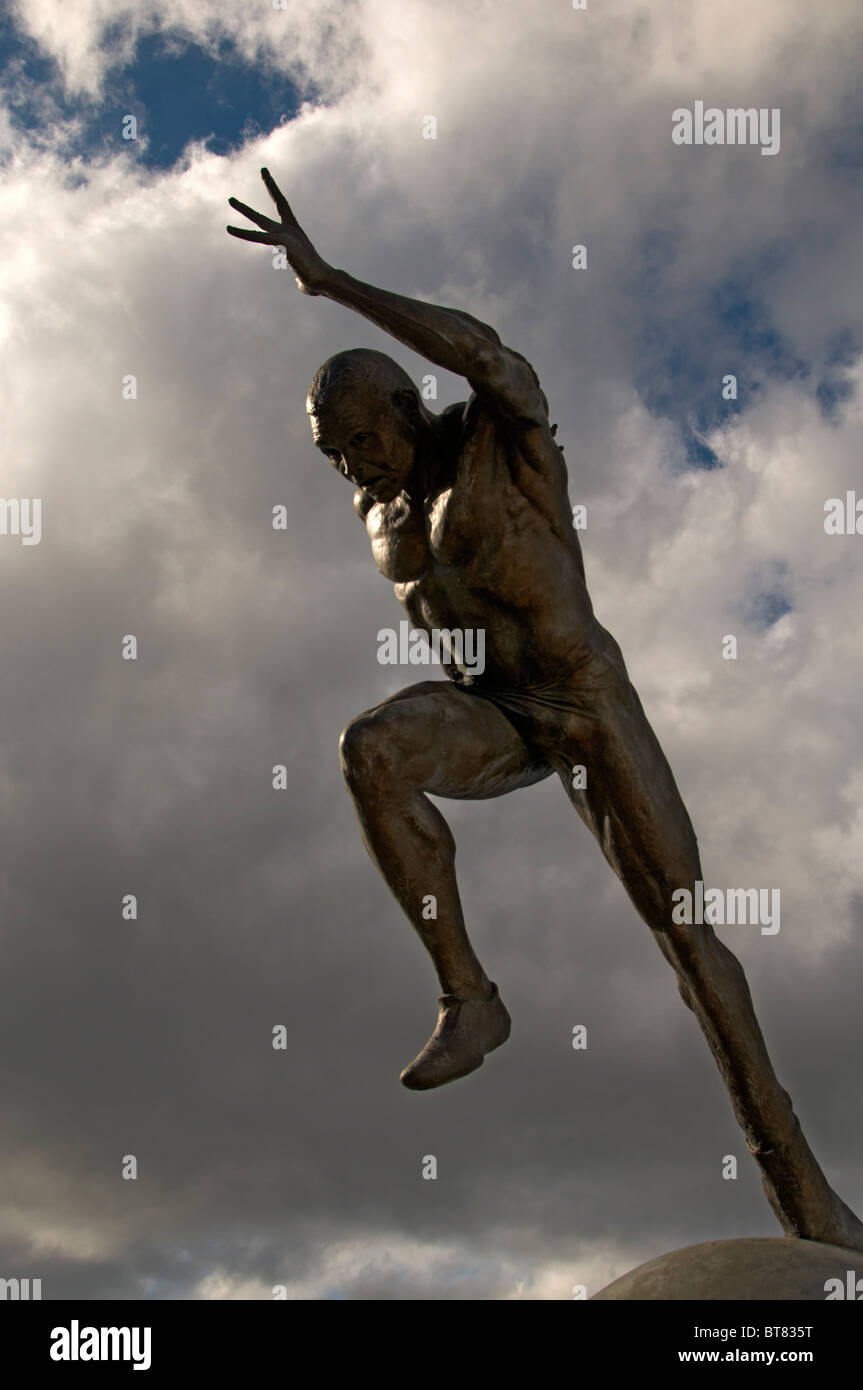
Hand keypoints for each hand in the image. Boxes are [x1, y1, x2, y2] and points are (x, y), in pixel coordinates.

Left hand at [227, 169, 327, 294]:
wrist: (324, 280)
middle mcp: (289, 229)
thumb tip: (300, 283)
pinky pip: (257, 237)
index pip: (283, 205)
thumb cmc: (316, 281)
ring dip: (245, 210)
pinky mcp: (281, 243)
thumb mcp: (304, 278)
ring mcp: (285, 235)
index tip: (267, 176)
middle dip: (261, 197)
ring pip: (261, 220)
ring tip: (230, 200)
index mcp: (294, 232)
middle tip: (238, 193)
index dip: (274, 190)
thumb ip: (299, 277)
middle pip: (271, 205)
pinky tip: (229, 229)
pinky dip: (244, 233)